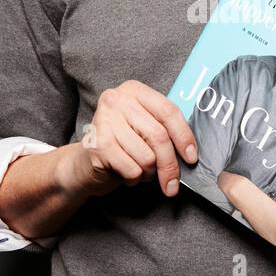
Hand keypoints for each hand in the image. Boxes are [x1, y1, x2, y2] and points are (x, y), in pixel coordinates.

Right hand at [62, 80, 197, 197]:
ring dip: (148, 173)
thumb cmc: (121, 145)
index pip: (168, 111)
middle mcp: (116, 100)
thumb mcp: (143, 128)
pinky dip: (133, 179)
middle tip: (172, 185)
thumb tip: (192, 153)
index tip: (192, 158)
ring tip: (138, 170)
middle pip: (159, 136)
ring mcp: (104, 120)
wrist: (84, 164)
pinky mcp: (98, 144)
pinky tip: (123, 173)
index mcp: (134, 90)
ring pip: (147, 157)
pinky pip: (132, 169)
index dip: (184, 137)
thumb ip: (164, 129)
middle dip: (170, 165)